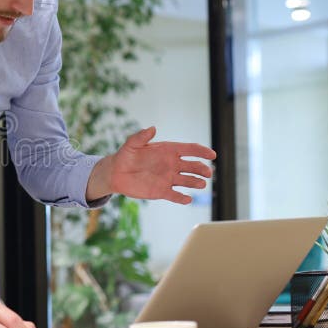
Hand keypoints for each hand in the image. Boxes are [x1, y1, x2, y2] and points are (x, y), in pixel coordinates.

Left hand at [87, 126, 215, 204]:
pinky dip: (182, 198)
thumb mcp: (131, 144)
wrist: (116, 173)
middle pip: (193, 166)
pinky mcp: (162, 191)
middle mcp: (172, 164)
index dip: (202, 152)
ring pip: (187, 181)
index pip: (189, 149)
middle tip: (208, 172)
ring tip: (201, 184)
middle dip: (202, 169)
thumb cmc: (125, 155)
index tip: (212, 155)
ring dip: (195, 182)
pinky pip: (175, 195)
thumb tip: (152, 128)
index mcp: (168, 151)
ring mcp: (168, 178)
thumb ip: (141, 136)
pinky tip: (188, 199)